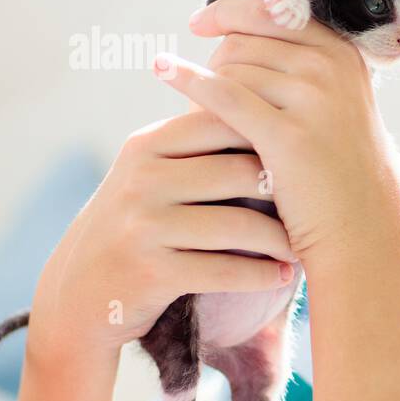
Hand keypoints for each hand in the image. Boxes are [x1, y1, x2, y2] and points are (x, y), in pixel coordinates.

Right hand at [29, 111, 298, 362]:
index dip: (275, 137)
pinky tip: (281, 275)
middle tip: (320, 205)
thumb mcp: (153, 175)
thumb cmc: (138, 224)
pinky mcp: (149, 270)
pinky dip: (260, 274)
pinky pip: (223, 270)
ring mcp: (143, 224)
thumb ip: (197, 145)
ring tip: (304, 247)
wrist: (79, 293)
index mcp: (148, 144)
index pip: (225, 123)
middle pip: (238, 173)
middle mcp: (142, 178)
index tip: (315, 155)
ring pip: (237, 226)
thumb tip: (274, 107)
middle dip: (287, 192)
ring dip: (281, 240)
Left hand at [154, 0, 399, 267]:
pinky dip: (187, 78)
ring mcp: (313, 99)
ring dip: (206, 87)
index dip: (230, 13)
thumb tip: (226, 27)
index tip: (201, 24)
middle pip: (244, 40)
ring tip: (206, 123)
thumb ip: (296, 64)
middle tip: (208, 97)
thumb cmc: (336, 169)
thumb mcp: (332, 104)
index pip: (270, 11)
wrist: (361, 229)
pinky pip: (223, 94)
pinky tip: (161, 69)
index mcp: (342, 52)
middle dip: (218, 62)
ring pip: (231, 68)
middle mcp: (331, 67)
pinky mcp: (287, 135)